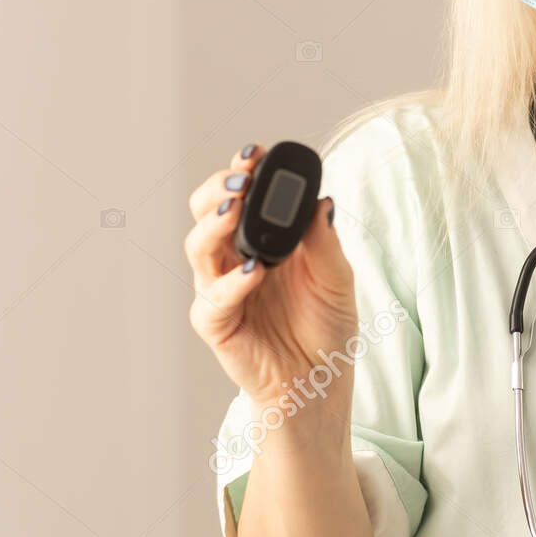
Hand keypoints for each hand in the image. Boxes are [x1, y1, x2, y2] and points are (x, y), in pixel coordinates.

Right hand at [184, 144, 356, 409]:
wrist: (320, 383)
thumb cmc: (325, 328)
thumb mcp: (337, 279)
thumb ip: (325, 241)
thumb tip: (322, 201)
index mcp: (260, 240)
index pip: (240, 196)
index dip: (242, 171)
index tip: (257, 153)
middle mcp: (233, 259)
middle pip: (205, 212)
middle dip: (219, 189)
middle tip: (241, 179)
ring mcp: (220, 291)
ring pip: (198, 248)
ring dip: (214, 226)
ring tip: (235, 211)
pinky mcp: (217, 325)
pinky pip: (212, 300)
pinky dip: (231, 283)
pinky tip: (252, 272)